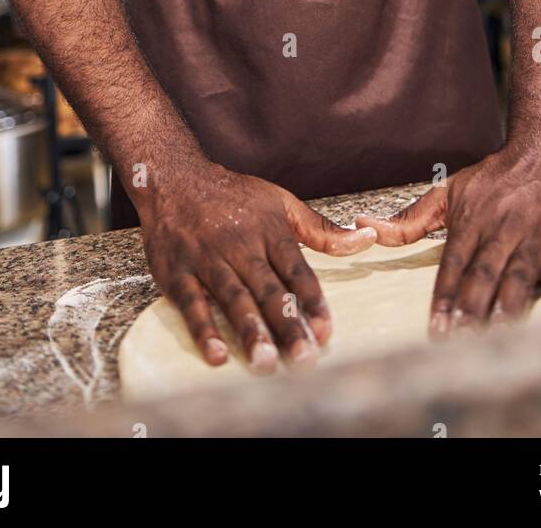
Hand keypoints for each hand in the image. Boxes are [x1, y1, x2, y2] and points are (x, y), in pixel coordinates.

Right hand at [137, 160, 377, 372]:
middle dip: (287, 326)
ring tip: (265, 363)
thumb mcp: (281, 203)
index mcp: (269, 231)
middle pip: (267, 290)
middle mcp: (240, 246)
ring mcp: (207, 259)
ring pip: (232, 298)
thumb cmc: (233, 195)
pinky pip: (192, 303)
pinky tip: (217, 356)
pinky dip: (203, 329)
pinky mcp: (177, 272)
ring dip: (250, 331)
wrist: (174, 178)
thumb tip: (366, 239)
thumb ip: (321, 229)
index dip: (311, 303)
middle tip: (304, 361)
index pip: (296, 271)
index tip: (325, 333)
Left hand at [354, 143, 540, 332]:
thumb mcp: (449, 192)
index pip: (454, 265)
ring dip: (509, 310)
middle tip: (461, 345)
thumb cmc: (495, 179)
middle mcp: (504, 232)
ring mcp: (540, 241)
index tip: (436, 329)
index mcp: (473, 222)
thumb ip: (409, 220)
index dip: (444, 298)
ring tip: (499, 340)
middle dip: (472, 311)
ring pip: (521, 280)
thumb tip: (363, 226)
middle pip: (485, 276)